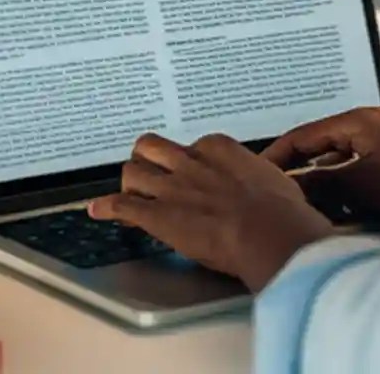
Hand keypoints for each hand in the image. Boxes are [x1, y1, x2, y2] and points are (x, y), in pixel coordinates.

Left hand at [88, 133, 333, 291]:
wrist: (269, 232)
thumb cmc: (281, 210)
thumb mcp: (274, 179)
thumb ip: (257, 177)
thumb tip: (265, 184)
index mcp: (219, 149)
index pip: (192, 146)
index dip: (187, 161)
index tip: (189, 173)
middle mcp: (189, 161)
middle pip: (152, 148)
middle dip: (148, 160)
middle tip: (150, 172)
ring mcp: (170, 187)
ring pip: (132, 172)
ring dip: (129, 184)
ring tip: (129, 193)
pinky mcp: (156, 215)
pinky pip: (120, 205)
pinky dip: (105, 207)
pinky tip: (97, 210)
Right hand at [262, 108, 379, 216]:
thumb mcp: (359, 185)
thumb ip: (319, 184)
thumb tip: (288, 186)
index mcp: (355, 120)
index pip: (300, 136)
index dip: (275, 157)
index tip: (255, 173)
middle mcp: (371, 121)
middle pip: (321, 144)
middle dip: (300, 169)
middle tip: (279, 190)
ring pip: (344, 156)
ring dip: (327, 178)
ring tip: (312, 202)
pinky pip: (365, 163)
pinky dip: (351, 181)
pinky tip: (350, 203)